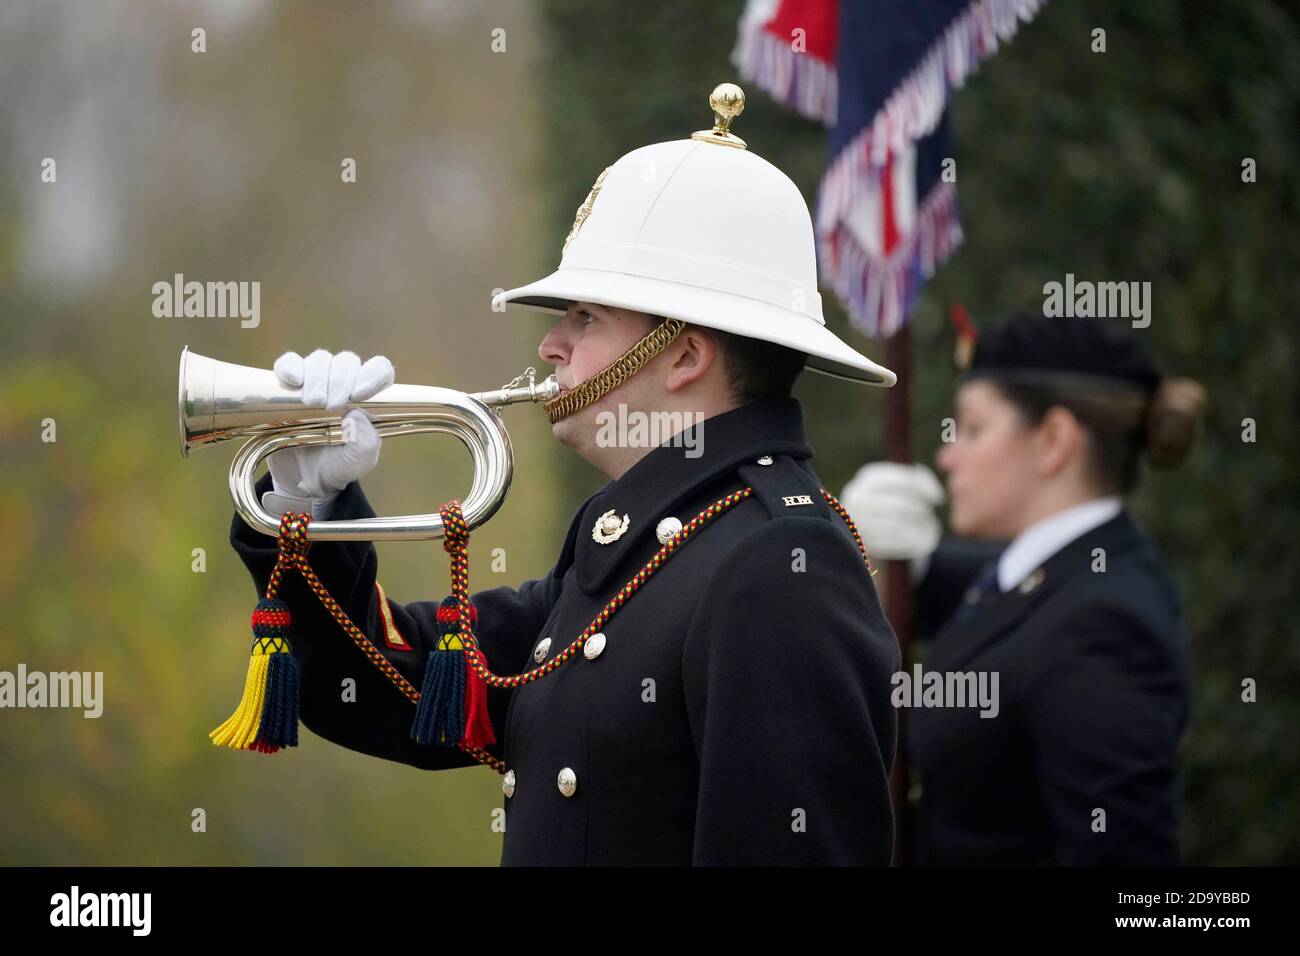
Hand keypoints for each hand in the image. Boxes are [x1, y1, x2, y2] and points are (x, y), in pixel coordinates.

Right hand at [264, 349, 394, 507]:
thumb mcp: (360, 460)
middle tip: (332, 407)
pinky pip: (289, 362)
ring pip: (320, 359)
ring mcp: (316, 381)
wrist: (305, 479)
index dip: (372, 374)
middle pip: (347, 361)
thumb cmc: (339, 464)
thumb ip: (367, 442)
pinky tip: (293, 382)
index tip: (359, 395)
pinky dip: (291, 368)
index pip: (379, 368)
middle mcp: (344, 383)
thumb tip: (355, 414)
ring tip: (313, 403)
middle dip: (340, 381)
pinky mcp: (289, 384)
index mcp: (368, 397)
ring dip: (317, 378)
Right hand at [839, 462, 945, 560]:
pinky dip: (912, 543)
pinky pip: (895, 545)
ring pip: (899, 527)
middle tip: (927, 513)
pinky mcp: (865, 543)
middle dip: (921, 510)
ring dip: (919, 528)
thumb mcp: (903, 482)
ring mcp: (859, 522)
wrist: (868, 524)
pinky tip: (921, 540)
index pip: (903, 480)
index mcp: (870, 477)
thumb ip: (921, 479)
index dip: (924, 489)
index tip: (939, 498)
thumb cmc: (893, 497)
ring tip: (927, 526)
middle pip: (902, 505)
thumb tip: (937, 496)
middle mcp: (859, 498)